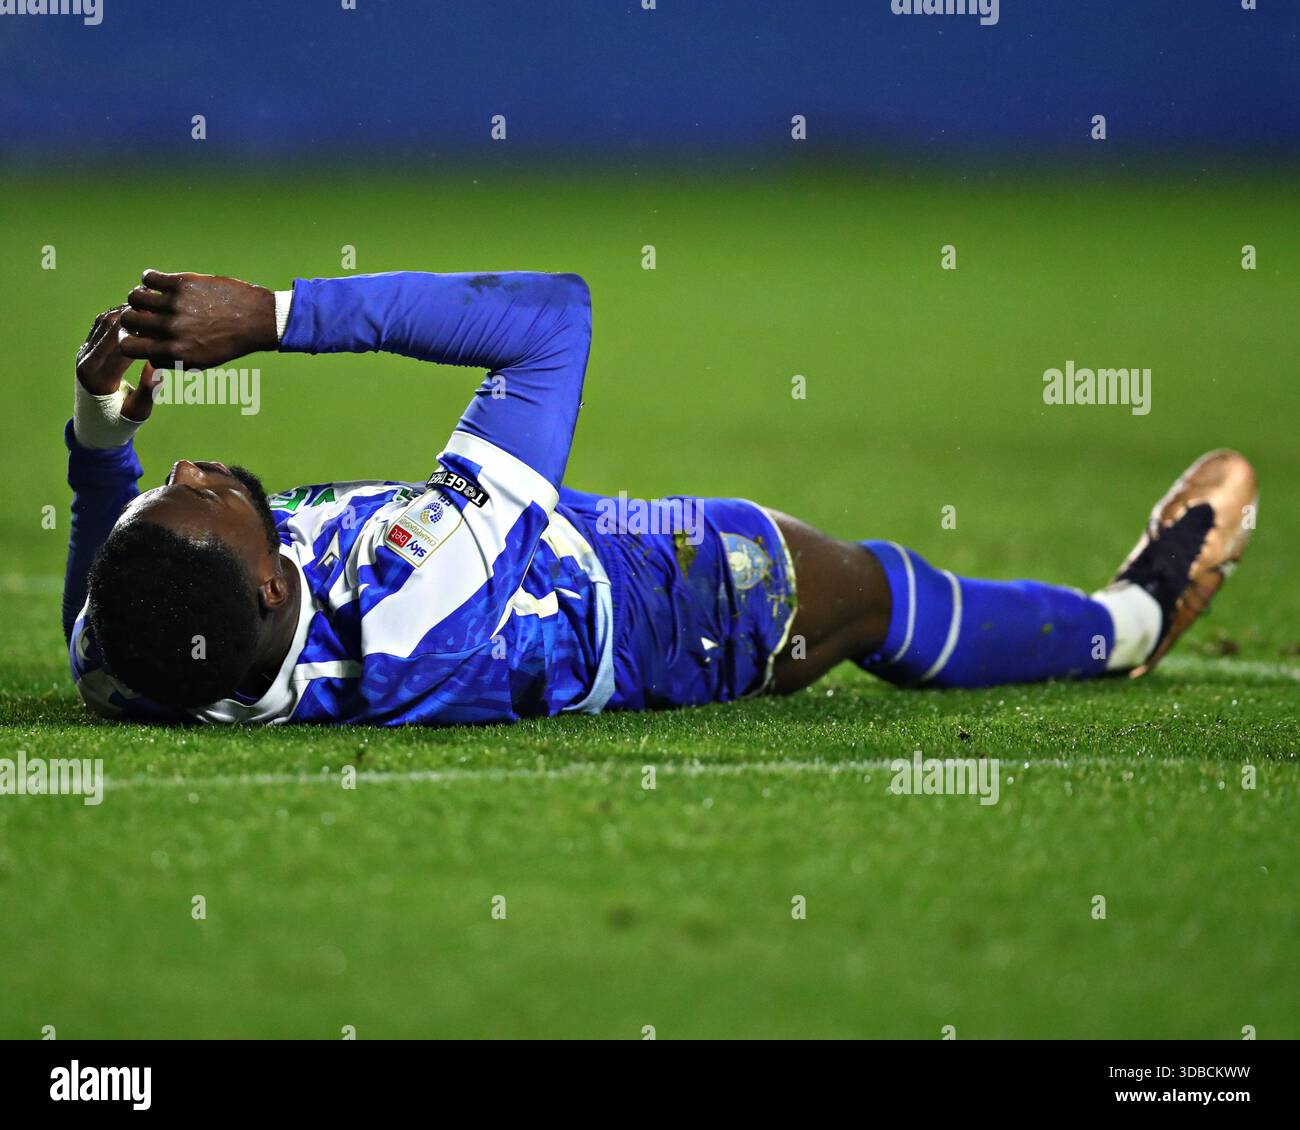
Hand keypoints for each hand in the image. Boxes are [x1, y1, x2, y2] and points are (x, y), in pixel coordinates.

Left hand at [76, 306, 160, 421]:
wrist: (94, 426)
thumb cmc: (120, 423)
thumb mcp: (138, 413)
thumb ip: (148, 391)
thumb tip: (157, 367)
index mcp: (98, 378)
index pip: (122, 346)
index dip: (144, 334)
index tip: (165, 327)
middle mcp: (86, 361)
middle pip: (111, 328)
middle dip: (136, 317)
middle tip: (161, 310)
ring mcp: (83, 353)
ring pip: (104, 321)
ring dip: (127, 312)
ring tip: (151, 307)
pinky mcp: (85, 348)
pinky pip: (101, 324)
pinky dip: (119, 315)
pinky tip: (138, 313)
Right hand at [119, 269, 276, 368]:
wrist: (257, 320)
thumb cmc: (230, 343)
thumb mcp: (202, 362)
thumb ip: (173, 360)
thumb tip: (149, 357)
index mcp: (174, 352)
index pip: (127, 347)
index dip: (129, 339)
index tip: (138, 333)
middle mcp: (171, 330)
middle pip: (127, 320)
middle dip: (133, 317)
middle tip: (145, 313)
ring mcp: (175, 306)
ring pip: (134, 297)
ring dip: (140, 296)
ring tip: (153, 297)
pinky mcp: (182, 284)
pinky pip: (148, 277)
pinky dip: (149, 278)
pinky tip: (158, 282)